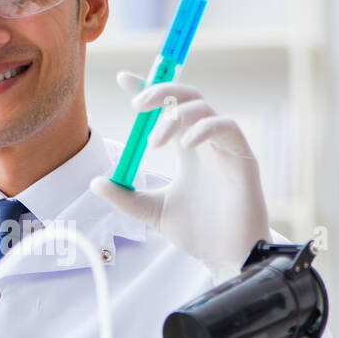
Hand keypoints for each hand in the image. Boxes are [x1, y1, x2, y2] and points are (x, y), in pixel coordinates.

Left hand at [90, 71, 269, 283]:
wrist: (226, 257)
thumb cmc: (198, 233)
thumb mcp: (151, 212)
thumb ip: (126, 197)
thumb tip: (95, 182)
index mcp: (186, 148)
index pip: (167, 107)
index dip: (147, 88)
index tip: (122, 79)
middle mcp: (205, 141)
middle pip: (186, 97)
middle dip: (161, 91)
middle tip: (137, 105)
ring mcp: (225, 147)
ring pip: (203, 107)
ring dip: (175, 116)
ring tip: (154, 143)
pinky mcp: (243, 157)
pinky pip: (227, 127)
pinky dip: (204, 128)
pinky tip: (186, 144)